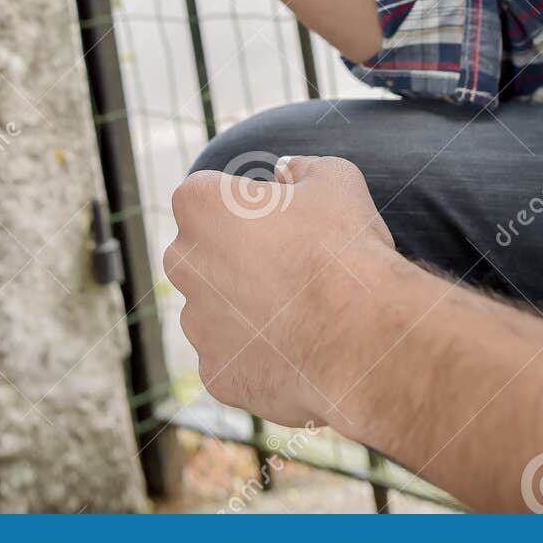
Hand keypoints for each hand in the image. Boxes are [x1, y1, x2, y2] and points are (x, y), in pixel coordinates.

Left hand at [164, 155, 396, 428]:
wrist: (361, 335)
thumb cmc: (343, 247)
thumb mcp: (334, 180)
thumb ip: (301, 169)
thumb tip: (286, 170)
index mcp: (199, 203)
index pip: (210, 195)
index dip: (248, 206)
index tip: (282, 220)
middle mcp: (182, 261)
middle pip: (203, 253)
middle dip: (236, 257)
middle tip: (292, 266)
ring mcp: (196, 323)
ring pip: (215, 310)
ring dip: (245, 309)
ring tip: (301, 313)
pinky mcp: (215, 374)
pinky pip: (233, 359)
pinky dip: (259, 356)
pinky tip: (299, 352)